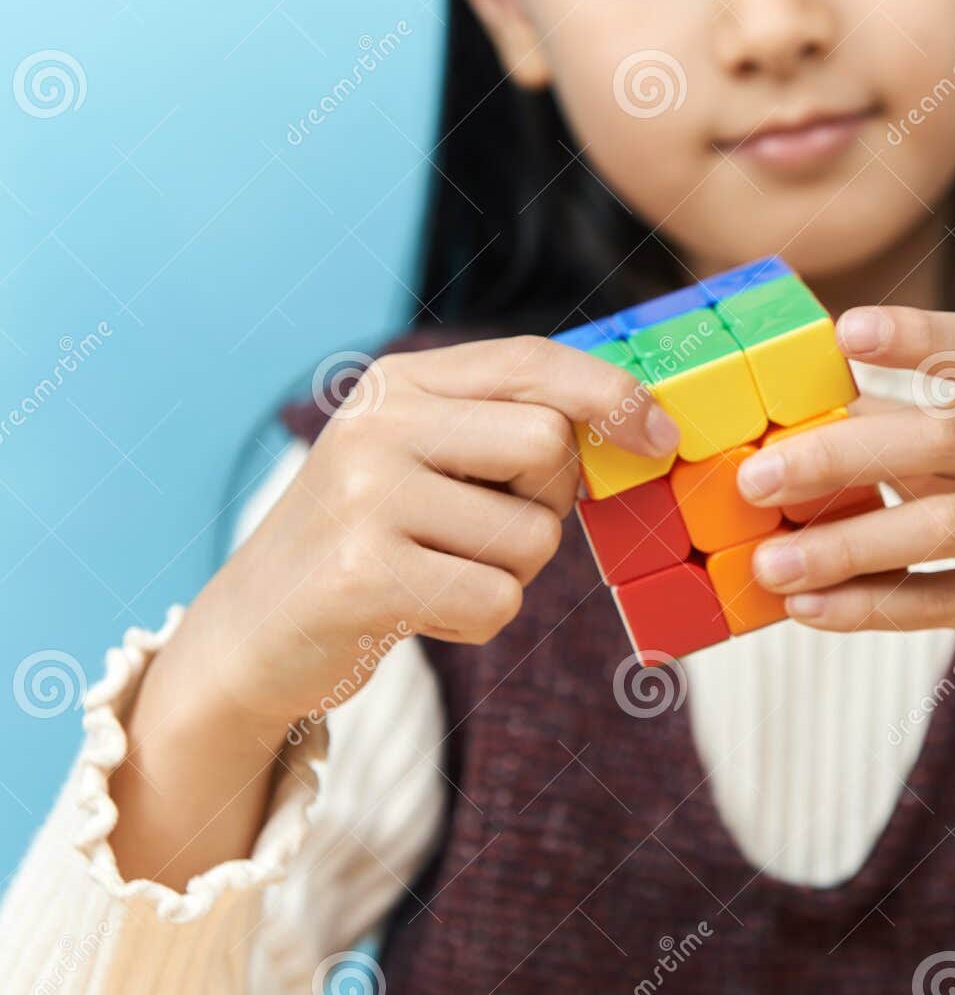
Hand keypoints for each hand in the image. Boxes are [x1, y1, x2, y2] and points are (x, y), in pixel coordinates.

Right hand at [114, 335, 676, 882]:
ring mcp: (366, 496)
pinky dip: (476, 619)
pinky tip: (418, 607)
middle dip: (546, 503)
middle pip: (548, 448)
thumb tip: (639, 424)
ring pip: (531, 537)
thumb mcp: (424, 458)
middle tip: (483, 526)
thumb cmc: (372, 542)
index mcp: (399, 383)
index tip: (662, 435)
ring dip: (507, 571)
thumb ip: (508, 428)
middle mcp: (378, 424)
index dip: (612, 394)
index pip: (534, 362)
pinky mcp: (364, 575)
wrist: (253, 632)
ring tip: (435, 569)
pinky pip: (497, 601)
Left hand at [736, 307, 954, 732]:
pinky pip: (942, 602)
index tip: (844, 332)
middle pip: (943, 440)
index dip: (916, 335)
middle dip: (838, 457)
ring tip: (767, 562)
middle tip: (756, 478)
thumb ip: (897, 428)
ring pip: (942, 528)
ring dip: (843, 546)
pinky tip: (807, 607)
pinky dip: (867, 606)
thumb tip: (780, 427)